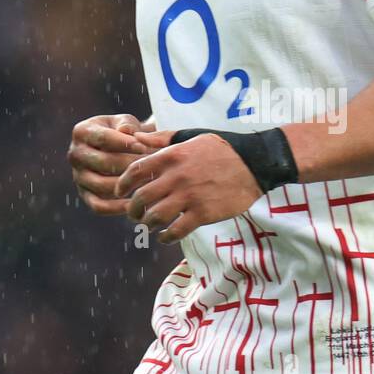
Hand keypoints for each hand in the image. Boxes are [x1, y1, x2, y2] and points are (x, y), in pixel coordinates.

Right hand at [68, 113, 157, 215]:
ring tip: (147, 183)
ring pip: (102, 185)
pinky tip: (136, 203)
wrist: (123, 149)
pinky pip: (99, 206)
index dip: (126, 144)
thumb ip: (128, 124)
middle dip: (130, 165)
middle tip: (151, 168)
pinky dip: (117, 208)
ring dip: (127, 186)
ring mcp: (78, 176)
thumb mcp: (128, 122)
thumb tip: (126, 131)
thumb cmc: (127, 132)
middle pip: (104, 163)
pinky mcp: (85, 195)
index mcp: (82, 131)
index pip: (103, 138)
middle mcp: (75, 154)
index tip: (144, 148)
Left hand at [115, 131, 262, 242]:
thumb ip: (161, 138)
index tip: (120, 192)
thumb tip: (135, 136)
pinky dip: (166, 237)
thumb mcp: (191, 136)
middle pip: (142, 198)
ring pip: (155, 217)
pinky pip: (176, 231)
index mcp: (172, 156)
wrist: (254, 164)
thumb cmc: (222, 149)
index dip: (123, 184)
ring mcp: (190, 196)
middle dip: (133, 210)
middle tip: (134, 214)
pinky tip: (165, 236)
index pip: (136, 171)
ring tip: (150, 225)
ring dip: (148, 224)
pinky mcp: (203, 214)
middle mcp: (177, 176)